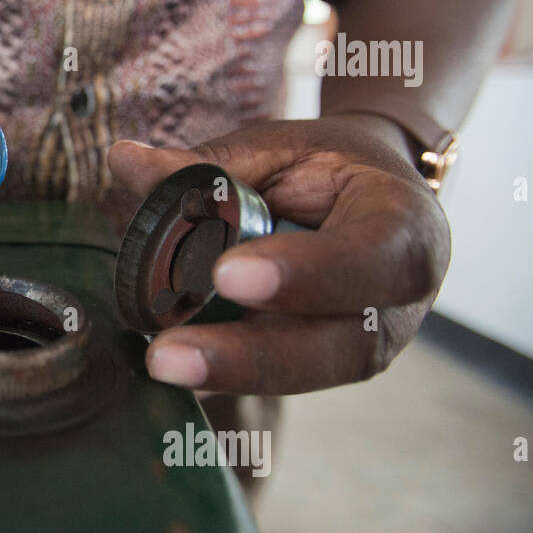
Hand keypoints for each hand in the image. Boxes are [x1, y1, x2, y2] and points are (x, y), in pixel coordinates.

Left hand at [107, 115, 449, 394]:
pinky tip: (173, 378)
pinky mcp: (327, 367)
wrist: (366, 195)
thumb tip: (126, 161)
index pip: (373, 254)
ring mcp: (368, 343)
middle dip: (252, 355)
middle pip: (340, 345)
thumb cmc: (323, 169)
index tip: (228, 274)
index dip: (307, 272)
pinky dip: (223, 380)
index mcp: (405, 225)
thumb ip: (209, 166)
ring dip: (231, 375)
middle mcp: (399, 300)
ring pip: (309, 376)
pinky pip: (278, 382)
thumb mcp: (278, 150)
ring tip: (162, 366)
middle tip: (170, 355)